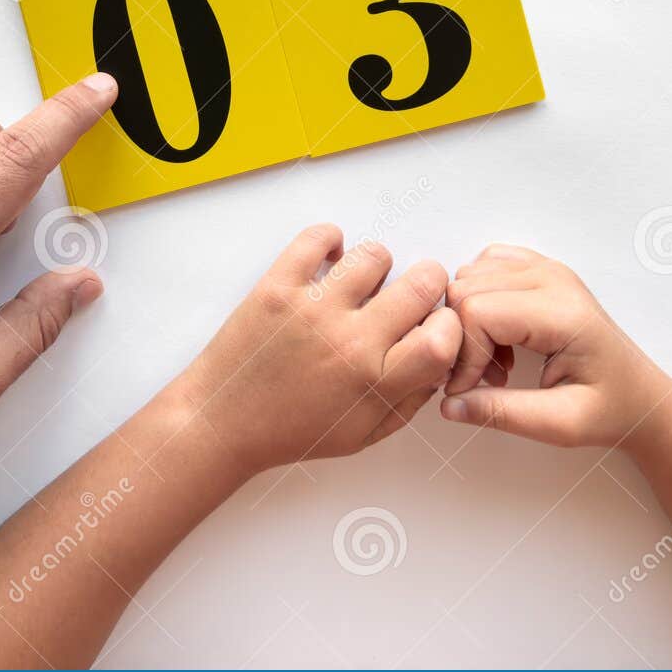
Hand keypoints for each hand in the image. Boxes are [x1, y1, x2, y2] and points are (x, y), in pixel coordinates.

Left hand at [173, 225, 461, 475]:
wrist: (223, 423)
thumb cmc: (293, 431)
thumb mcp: (364, 434)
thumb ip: (409, 398)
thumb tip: (439, 357)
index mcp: (375, 383)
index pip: (444, 336)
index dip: (448, 325)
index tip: (433, 324)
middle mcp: (350, 342)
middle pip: (423, 283)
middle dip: (425, 286)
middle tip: (408, 295)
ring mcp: (313, 310)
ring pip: (375, 254)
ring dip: (376, 267)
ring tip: (361, 285)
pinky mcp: (278, 287)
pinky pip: (317, 237)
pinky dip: (330, 240)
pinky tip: (330, 261)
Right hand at [439, 243, 671, 448]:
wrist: (642, 396)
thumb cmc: (611, 410)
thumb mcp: (560, 425)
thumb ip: (501, 413)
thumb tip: (448, 405)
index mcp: (563, 313)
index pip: (477, 311)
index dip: (462, 354)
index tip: (467, 392)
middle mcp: (553, 278)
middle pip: (466, 289)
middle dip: (461, 339)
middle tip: (483, 381)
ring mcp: (547, 268)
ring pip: (469, 276)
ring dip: (467, 321)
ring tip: (496, 363)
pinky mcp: (541, 269)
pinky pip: (484, 266)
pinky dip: (477, 299)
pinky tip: (498, 335)